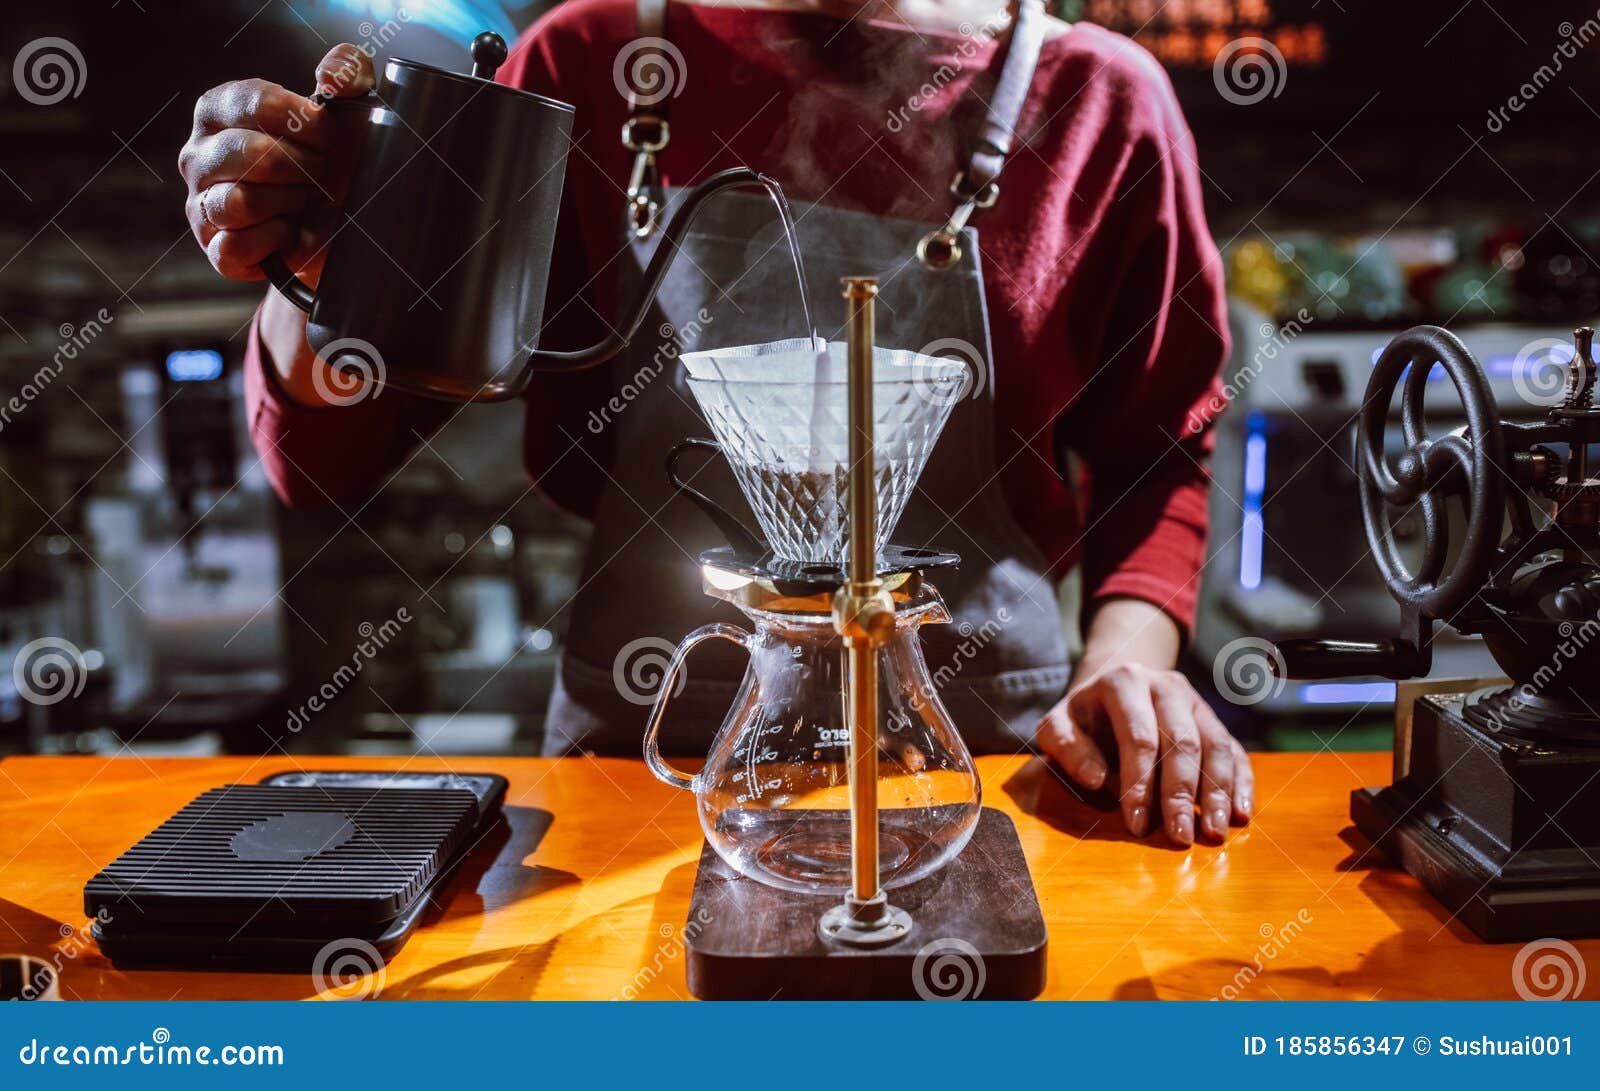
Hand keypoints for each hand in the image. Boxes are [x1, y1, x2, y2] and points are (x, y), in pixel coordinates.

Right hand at [179, 43, 373, 282]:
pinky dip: (274, 242)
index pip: (253, 103)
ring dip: (289, 204)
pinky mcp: (214, 247)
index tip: (329, 136)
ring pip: (241, 202)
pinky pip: (236, 246)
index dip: (303, 122)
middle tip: (320, 174)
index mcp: (220, 110)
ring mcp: (202, 202)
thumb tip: (331, 76)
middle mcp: (199, 154)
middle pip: (249, 154)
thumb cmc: (334, 158)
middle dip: (301, 167)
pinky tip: (289, 232)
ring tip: (304, 201)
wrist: (342, 223)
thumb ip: (347, 70)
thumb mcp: (349, 107)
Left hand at [1035, 600, 1253, 845]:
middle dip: (1181, 793)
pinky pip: (1234, 749)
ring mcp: (1195, 701)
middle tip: (1180, 837)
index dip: (1140, 784)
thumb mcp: (1057, 724)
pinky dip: (1240, 782)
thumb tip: (1094, 779)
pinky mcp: (1214, 719)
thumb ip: (1065, 746)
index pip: (1138, 737)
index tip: (1137, 826)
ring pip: (1215, 745)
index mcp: (1125, 682)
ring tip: (1214, 832)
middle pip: (1183, 742)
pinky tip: (1240, 814)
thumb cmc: (1083, 716)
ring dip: (1218, 792)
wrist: (1115, 684)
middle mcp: (1166, 685)